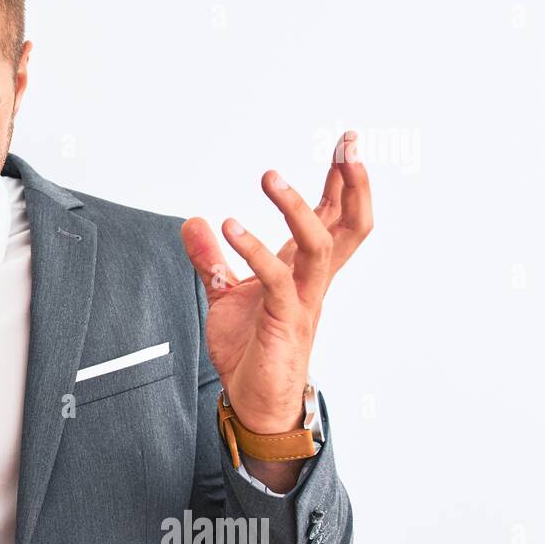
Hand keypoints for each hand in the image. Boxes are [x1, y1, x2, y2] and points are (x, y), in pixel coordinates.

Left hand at [180, 130, 372, 434]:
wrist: (253, 400)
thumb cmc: (250, 350)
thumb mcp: (223, 294)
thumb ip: (212, 258)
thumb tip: (193, 222)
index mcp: (303, 271)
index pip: (332, 218)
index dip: (341, 182)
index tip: (345, 144)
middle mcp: (312, 281)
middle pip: (348, 225)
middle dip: (351, 182)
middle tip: (348, 143)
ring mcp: (302, 300)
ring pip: (317, 245)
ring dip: (296, 208)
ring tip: (269, 176)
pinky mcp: (284, 322)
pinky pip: (276, 279)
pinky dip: (253, 250)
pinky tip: (229, 227)